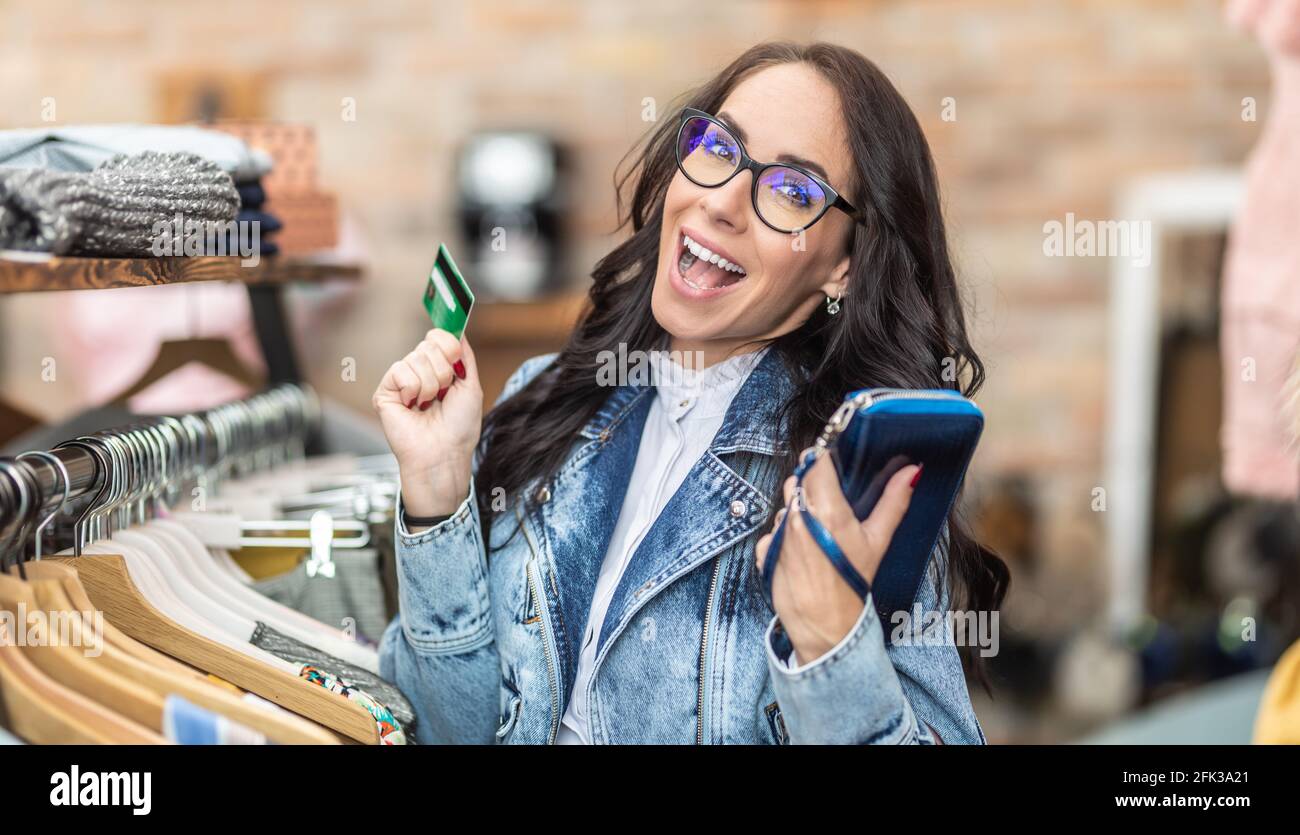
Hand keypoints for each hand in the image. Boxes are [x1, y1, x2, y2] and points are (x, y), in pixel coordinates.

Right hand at [373, 329, 483, 516]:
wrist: (443, 453)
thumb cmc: (459, 427)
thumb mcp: (471, 386)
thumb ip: (465, 356)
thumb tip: (459, 331)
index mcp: (438, 369)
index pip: (438, 336)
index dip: (449, 346)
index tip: (456, 365)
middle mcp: (418, 372)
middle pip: (429, 345)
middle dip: (444, 371)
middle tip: (442, 395)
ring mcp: (401, 381)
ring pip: (417, 358)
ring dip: (431, 385)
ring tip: (428, 405)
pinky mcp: (385, 391)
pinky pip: (401, 370)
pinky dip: (413, 389)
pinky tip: (413, 406)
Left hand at [755, 455, 919, 663]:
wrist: (825, 628)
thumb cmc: (853, 584)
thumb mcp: (878, 542)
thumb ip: (893, 502)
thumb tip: (911, 471)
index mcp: (827, 510)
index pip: (815, 461)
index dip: (822, 458)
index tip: (831, 463)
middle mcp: (798, 517)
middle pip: (798, 480)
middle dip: (812, 485)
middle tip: (831, 503)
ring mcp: (778, 534)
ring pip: (785, 505)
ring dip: (799, 510)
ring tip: (819, 534)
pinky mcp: (765, 550)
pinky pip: (774, 530)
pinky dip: (786, 535)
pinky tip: (803, 552)